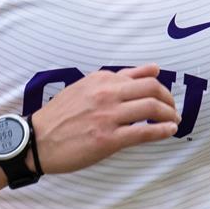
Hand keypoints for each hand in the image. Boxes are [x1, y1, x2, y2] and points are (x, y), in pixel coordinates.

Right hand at [27, 65, 179, 174]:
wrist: (36, 140)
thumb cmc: (60, 115)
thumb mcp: (86, 87)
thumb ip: (118, 78)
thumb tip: (153, 68)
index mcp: (102, 79)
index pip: (143, 77)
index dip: (160, 88)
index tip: (165, 98)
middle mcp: (106, 93)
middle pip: (153, 89)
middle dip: (169, 100)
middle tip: (173, 110)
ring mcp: (108, 115)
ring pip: (152, 108)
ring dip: (169, 115)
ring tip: (173, 122)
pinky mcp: (107, 138)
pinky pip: (143, 132)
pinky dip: (162, 131)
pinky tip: (169, 132)